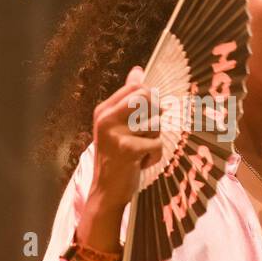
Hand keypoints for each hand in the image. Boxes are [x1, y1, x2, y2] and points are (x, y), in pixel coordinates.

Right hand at [80, 65, 164, 249]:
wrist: (106, 191)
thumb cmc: (116, 156)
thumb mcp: (118, 124)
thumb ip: (128, 97)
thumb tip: (138, 70)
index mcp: (104, 110)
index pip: (137, 88)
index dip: (150, 101)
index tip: (144, 118)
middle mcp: (106, 118)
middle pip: (148, 98)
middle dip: (155, 117)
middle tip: (145, 134)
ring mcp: (116, 134)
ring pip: (156, 123)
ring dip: (155, 140)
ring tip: (141, 151)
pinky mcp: (127, 150)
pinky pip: (157, 144)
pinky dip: (155, 157)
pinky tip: (141, 163)